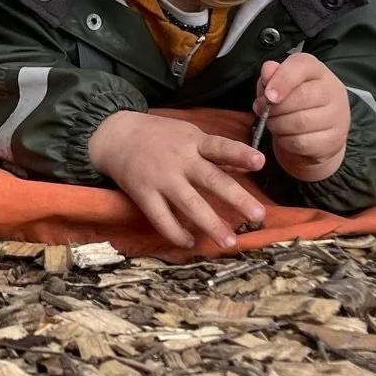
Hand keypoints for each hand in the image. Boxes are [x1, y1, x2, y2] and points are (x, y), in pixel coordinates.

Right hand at [88, 110, 265, 250]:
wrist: (116, 135)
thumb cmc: (158, 135)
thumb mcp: (187, 134)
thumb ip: (214, 151)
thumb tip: (246, 165)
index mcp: (193, 141)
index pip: (219, 147)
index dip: (239, 154)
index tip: (260, 162)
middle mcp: (180, 160)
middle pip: (211, 180)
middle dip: (236, 199)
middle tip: (258, 215)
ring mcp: (162, 179)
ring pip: (190, 204)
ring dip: (211, 224)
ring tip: (229, 241)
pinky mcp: (144, 194)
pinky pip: (162, 219)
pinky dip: (176, 233)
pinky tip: (190, 242)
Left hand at [257, 53, 348, 181]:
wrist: (317, 132)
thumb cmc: (294, 102)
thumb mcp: (279, 84)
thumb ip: (271, 76)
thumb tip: (268, 71)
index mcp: (316, 70)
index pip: (302, 65)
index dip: (282, 79)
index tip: (268, 95)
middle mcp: (332, 89)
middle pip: (301, 97)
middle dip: (274, 108)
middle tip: (263, 112)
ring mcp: (337, 116)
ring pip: (300, 122)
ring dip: (278, 125)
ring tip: (274, 123)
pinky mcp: (334, 140)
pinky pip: (302, 142)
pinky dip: (286, 141)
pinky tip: (285, 136)